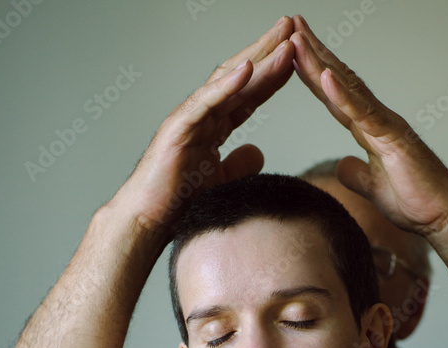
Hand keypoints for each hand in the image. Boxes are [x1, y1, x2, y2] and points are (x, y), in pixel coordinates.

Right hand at [112, 18, 295, 233]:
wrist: (150, 220)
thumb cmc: (178, 202)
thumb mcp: (222, 181)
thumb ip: (239, 164)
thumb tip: (258, 153)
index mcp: (213, 126)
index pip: (249, 93)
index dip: (274, 74)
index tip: (298, 57)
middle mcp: (202, 115)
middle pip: (240, 77)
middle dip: (267, 52)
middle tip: (293, 27)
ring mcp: (189, 118)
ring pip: (227, 82)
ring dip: (256, 59)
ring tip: (281, 41)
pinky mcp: (177, 128)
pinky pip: (205, 101)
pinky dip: (226, 85)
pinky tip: (247, 68)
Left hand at [289, 15, 447, 236]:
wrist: (445, 216)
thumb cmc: (418, 202)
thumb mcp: (375, 189)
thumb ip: (358, 175)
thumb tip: (342, 166)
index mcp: (371, 130)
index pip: (336, 97)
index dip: (313, 74)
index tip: (293, 52)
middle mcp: (378, 120)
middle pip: (339, 81)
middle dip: (313, 53)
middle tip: (289, 24)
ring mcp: (386, 125)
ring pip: (347, 89)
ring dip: (320, 64)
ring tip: (296, 39)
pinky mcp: (394, 138)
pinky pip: (363, 113)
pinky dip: (343, 95)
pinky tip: (325, 77)